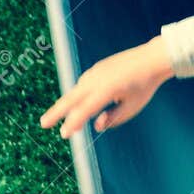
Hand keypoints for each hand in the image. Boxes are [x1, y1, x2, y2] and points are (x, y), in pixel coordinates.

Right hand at [38, 36, 173, 137]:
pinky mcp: (95, 69)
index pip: (85, 111)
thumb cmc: (143, 86)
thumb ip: (114, 118)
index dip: (73, 123)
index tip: (64, 134)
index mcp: (106, 91)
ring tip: (61, 119)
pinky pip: (83, 85)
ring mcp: (94, 73)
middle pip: (71, 99)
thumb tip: (97, 126)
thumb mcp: (132, 107)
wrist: (150, 60)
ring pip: (77, 92)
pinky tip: (80, 105)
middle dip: (56, 113)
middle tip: (43, 124)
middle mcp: (96, 80)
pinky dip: (79, 96)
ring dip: (68, 106)